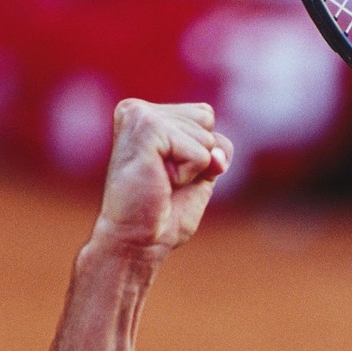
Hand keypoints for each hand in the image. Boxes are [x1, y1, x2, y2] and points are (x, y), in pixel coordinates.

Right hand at [92, 99, 232, 254]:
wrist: (135, 242)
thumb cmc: (163, 213)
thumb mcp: (200, 174)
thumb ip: (216, 149)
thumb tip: (217, 153)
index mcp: (145, 113)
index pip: (204, 115)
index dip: (201, 152)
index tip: (168, 173)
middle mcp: (137, 108)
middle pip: (207, 120)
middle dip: (199, 159)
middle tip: (164, 181)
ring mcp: (139, 115)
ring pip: (205, 136)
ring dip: (192, 170)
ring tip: (161, 182)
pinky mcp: (147, 129)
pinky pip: (200, 153)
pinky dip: (189, 176)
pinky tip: (161, 183)